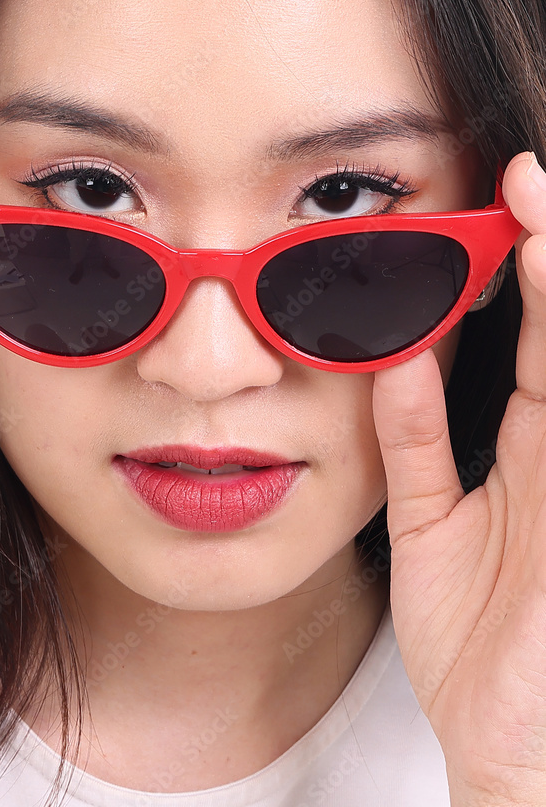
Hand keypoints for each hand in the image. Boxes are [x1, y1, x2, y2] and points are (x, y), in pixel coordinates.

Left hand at [372, 151, 545, 806]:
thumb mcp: (427, 521)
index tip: (508, 201)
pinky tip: (545, 331)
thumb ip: (414, 438)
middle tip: (531, 181)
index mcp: (532, 450)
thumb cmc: (476, 638)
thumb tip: (395, 351)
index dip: (529, 267)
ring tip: (542, 229)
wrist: (506, 744)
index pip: (536, 339)